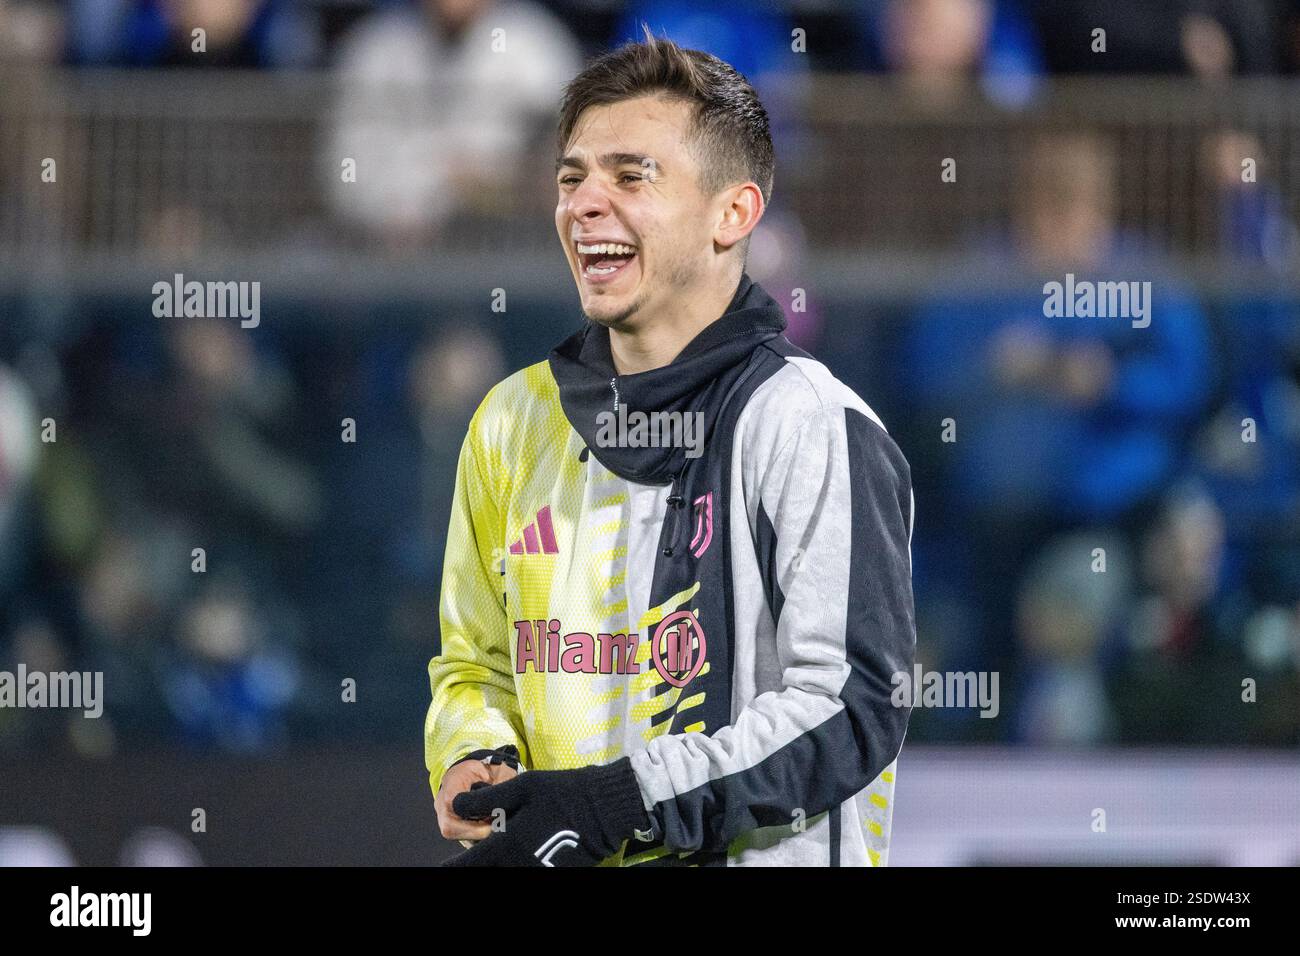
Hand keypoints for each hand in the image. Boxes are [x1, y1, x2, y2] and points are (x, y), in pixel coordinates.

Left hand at [441, 759, 651, 866]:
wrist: (606, 810)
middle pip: (489, 871)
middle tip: (477, 852)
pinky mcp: (554, 873)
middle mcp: (521, 865)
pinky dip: (518, 862)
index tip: (443, 865)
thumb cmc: (563, 793)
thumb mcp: (523, 787)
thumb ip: (488, 799)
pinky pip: (527, 870)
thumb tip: (456, 805)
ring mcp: (539, 872)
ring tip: (502, 844)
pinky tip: (525, 846)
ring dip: (499, 862)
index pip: (470, 864)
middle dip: (478, 863)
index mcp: (509, 845)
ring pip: (508, 871)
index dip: (453, 866)